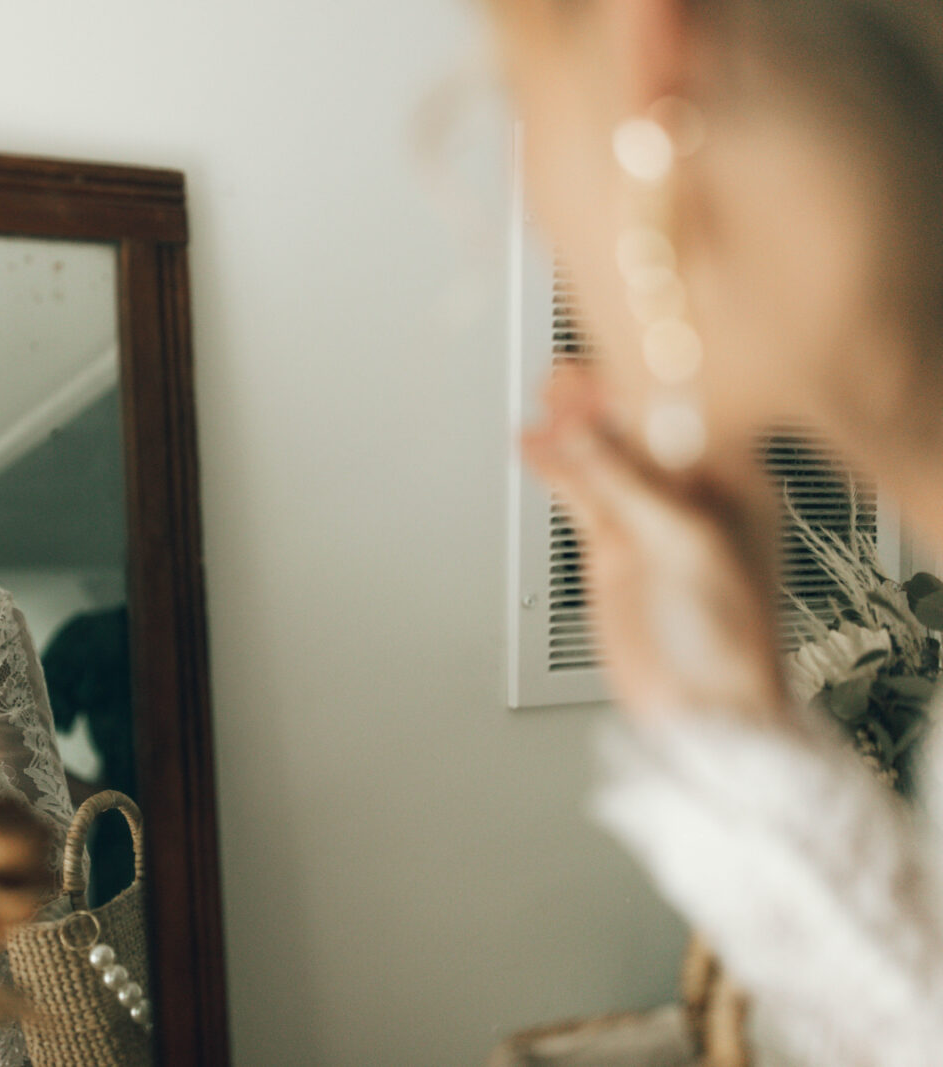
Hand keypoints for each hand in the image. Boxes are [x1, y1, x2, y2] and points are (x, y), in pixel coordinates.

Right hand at [520, 366, 794, 730]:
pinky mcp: (614, 545)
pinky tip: (531, 446)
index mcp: (736, 483)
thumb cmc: (727, 638)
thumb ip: (627, 483)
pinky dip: (554, 467)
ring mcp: (649, 518)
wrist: (701, 706)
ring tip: (539, 399)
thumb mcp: (682, 543)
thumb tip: (582, 432)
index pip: (685, 413)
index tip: (608, 351)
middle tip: (560, 372)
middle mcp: (694, 494)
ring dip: (570, 428)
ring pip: (603, 456)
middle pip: (637, 427)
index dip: (643, 380)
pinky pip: (579, 493)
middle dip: (600, 398)